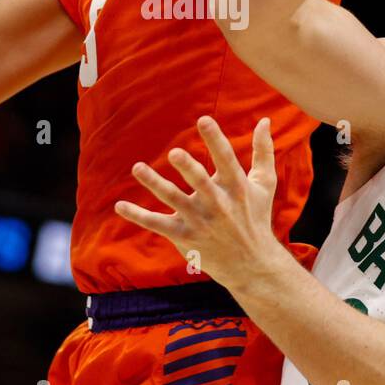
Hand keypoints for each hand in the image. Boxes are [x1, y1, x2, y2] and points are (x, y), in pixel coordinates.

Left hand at [115, 116, 289, 289]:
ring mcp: (200, 222)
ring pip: (173, 200)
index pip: (226, 160)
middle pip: (201, 183)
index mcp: (237, 188)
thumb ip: (263, 151)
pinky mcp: (184, 236)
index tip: (203, 120)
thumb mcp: (264, 184)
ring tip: (138, 168)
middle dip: (188, 168)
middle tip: (175, 153)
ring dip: (155, 184)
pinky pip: (157, 225)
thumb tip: (265, 120)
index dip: (215, 140)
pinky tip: (119, 206)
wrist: (251, 264)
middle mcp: (218, 205)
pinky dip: (138, 216)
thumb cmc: (256, 217)